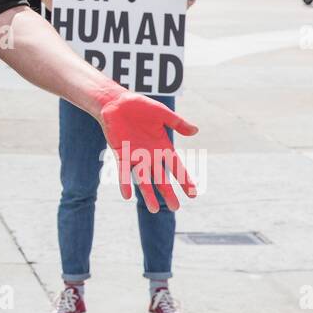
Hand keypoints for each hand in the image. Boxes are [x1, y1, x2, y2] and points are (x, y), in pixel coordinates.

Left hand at [94, 85, 198, 212]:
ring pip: (143, 179)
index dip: (184, 180)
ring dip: (148, 194)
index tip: (193, 193)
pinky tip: (127, 195)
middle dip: (168, 192)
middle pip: (161, 177)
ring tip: (154, 210)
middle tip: (175, 208)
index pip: (176, 166)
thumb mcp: (162, 113)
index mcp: (162, 146)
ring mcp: (135, 156)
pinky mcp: (121, 154)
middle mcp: (150, 155)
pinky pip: (123, 171)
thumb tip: (196, 131)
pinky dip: (125, 182)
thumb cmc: (140, 107)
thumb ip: (178, 122)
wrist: (117, 102)